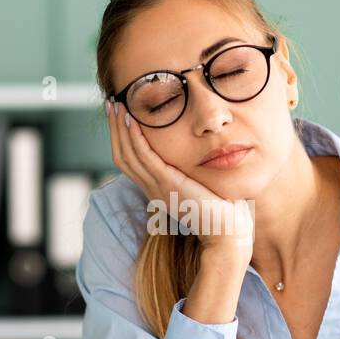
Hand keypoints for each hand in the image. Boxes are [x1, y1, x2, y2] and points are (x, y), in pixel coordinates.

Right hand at [104, 98, 253, 260]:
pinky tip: (134, 121)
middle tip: (111, 105)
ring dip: (121, 129)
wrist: (228, 232)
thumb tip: (201, 152)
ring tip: (118, 106)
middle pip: (122, 156)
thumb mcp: (201, 186)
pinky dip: (136, 138)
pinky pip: (145, 158)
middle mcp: (153, 190)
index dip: (121, 139)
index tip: (121, 116)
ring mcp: (158, 188)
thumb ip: (193, 171)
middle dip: (115, 130)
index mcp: (158, 190)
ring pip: (128, 155)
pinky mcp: (168, 185)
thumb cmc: (223, 210)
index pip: (129, 162)